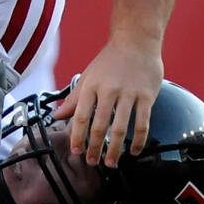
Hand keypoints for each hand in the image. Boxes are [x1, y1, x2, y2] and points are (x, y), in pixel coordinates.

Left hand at [52, 40, 162, 166]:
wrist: (136, 41)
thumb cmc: (110, 60)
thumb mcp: (88, 76)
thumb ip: (74, 98)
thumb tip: (57, 115)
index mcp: (91, 86)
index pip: (81, 117)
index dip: (77, 137)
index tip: (76, 151)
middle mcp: (108, 90)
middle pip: (99, 126)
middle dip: (94, 148)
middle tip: (93, 162)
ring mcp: (129, 93)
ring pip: (120, 128)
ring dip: (115, 149)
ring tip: (111, 162)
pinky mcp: (146, 96)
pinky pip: (142, 123)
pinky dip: (138, 140)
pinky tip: (134, 151)